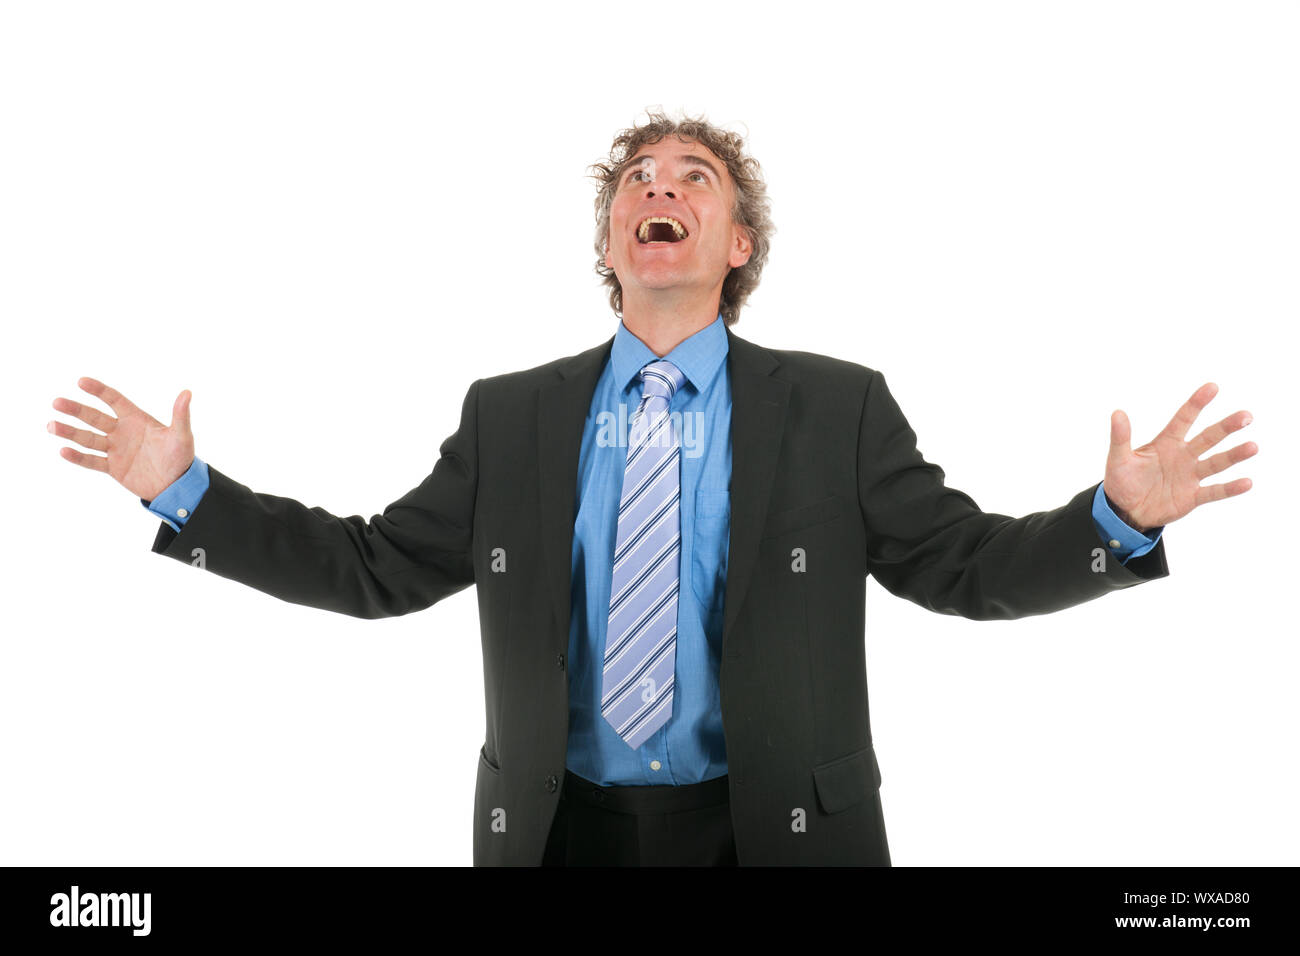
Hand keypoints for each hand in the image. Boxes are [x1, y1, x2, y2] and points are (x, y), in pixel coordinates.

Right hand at [48, 377, 195, 500]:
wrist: (177, 486)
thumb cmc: (182, 458)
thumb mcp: (182, 436)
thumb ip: (180, 415)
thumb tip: (187, 392)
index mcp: (137, 419)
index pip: (114, 400)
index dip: (99, 391)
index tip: (81, 381)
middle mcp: (123, 432)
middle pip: (95, 417)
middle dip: (76, 410)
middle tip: (57, 402)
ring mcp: (116, 449)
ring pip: (88, 438)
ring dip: (69, 432)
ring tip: (51, 425)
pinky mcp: (113, 468)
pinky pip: (92, 461)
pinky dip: (78, 457)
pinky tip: (63, 450)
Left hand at [1104, 382, 1255, 532]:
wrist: (1126, 510)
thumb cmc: (1122, 480)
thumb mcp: (1118, 459)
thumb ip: (1120, 437)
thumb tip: (1117, 413)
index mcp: (1166, 443)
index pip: (1184, 419)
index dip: (1196, 403)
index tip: (1212, 387)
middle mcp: (1183, 456)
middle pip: (1208, 438)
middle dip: (1226, 427)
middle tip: (1246, 416)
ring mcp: (1190, 476)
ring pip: (1216, 462)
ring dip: (1234, 455)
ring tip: (1252, 446)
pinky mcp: (1193, 496)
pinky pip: (1214, 491)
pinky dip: (1230, 488)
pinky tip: (1247, 482)